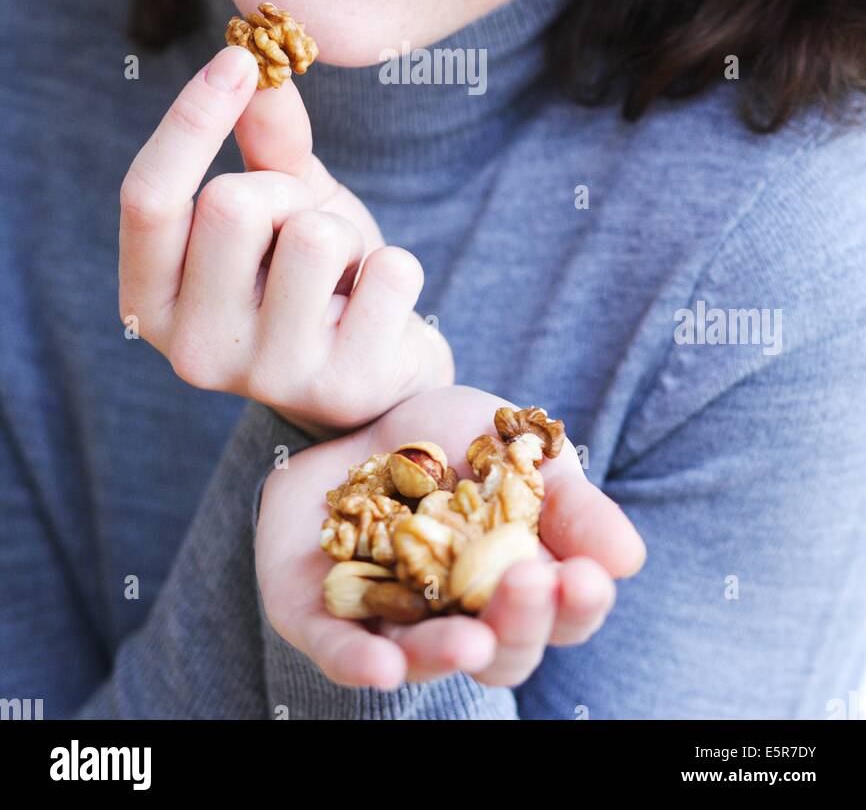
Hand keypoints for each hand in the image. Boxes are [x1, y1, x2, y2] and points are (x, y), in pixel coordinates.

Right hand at [119, 44, 453, 434]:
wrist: (373, 376)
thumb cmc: (311, 281)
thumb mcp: (279, 207)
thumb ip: (264, 142)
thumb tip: (257, 61)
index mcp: (152, 301)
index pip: (146, 198)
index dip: (189, 119)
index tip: (237, 57)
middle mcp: (194, 350)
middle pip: (231, 204)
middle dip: (285, 192)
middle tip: (304, 231)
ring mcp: (269, 377)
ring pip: (314, 238)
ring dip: (345, 235)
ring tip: (341, 277)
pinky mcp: (344, 387)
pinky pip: (390, 271)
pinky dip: (396, 269)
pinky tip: (377, 308)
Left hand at [256, 385, 645, 689]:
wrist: (361, 408)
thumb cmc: (451, 438)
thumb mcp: (517, 450)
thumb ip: (567, 501)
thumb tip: (627, 558)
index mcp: (514, 582)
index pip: (558, 614)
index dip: (577, 604)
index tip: (587, 579)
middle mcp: (456, 616)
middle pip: (500, 652)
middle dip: (519, 624)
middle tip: (531, 585)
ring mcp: (388, 619)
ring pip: (423, 660)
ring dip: (447, 656)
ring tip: (470, 642)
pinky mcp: (320, 613)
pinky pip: (338, 651)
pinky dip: (360, 662)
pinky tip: (381, 665)